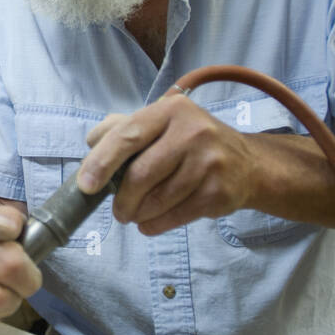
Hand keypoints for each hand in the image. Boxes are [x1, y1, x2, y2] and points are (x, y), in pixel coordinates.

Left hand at [77, 94, 257, 235]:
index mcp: (171, 110)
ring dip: (138, 214)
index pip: (127, 135)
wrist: (248, 164)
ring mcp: (209, 162)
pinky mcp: (218, 192)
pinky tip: (150, 222)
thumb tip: (91, 142)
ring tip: (135, 214)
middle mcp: (193, 131)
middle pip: (140, 175)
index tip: (86, 186)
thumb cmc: (191, 143)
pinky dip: (155, 225)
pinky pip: (174, 216)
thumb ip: (123, 128)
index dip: (101, 162)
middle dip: (121, 199)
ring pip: (156, 200)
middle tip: (118, 210)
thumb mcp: (162, 123)